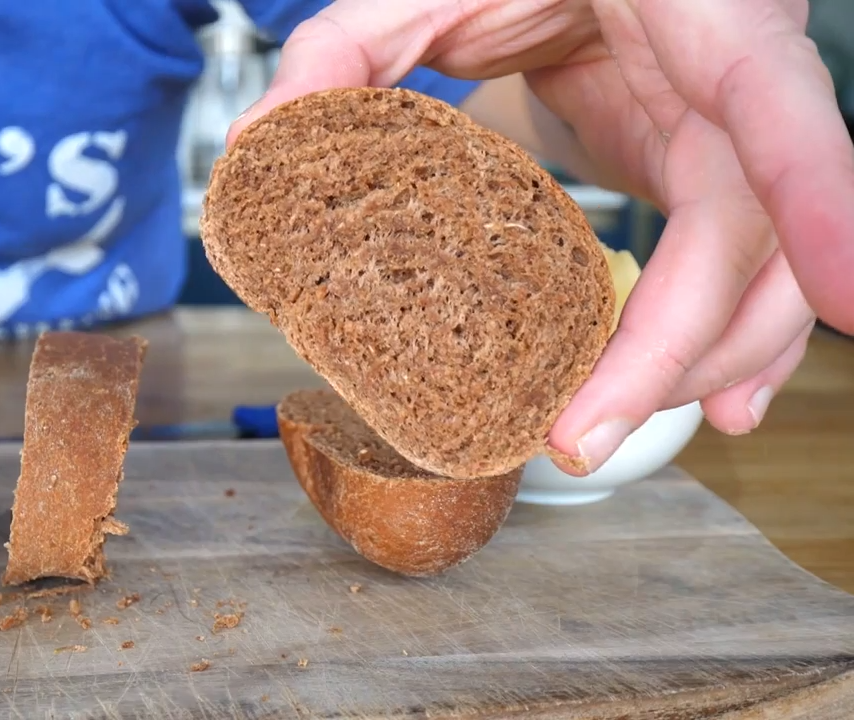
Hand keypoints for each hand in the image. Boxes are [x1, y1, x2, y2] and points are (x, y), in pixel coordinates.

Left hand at [229, 0, 853, 473]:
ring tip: (607, 433)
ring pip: (762, 269)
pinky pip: (742, 265)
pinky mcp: (699, 167)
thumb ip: (345, 49)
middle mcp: (733, 79)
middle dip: (683, 346)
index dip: (822, 198)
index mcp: (695, 14)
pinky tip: (715, 402)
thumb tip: (260, 146)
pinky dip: (726, 339)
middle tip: (581, 431)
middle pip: (756, 232)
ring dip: (702, 364)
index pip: (780, 107)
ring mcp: (727, 131)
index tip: (850, 294)